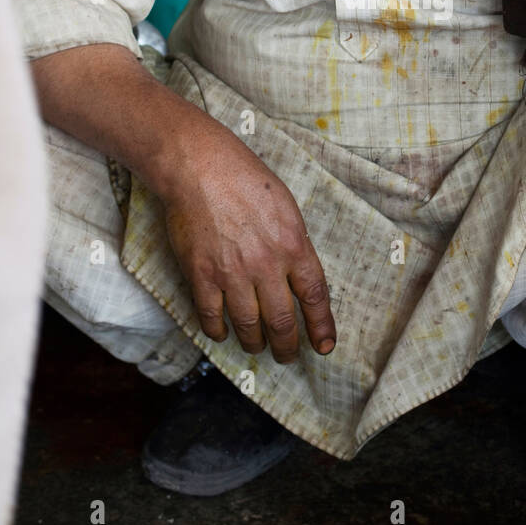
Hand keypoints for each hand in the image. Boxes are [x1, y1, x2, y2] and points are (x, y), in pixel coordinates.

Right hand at [161, 126, 334, 364]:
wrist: (200, 168)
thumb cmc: (245, 179)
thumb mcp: (286, 208)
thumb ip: (294, 244)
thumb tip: (299, 277)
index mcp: (293, 245)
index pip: (315, 296)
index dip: (321, 326)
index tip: (325, 346)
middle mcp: (266, 264)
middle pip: (282, 321)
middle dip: (288, 346)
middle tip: (288, 356)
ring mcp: (232, 273)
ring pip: (249, 325)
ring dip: (255, 344)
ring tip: (258, 349)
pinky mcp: (201, 275)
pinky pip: (211, 316)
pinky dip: (218, 331)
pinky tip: (223, 334)